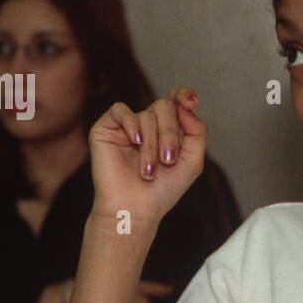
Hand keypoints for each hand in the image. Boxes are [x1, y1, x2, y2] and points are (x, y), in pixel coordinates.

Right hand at [89, 86, 206, 225]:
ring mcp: (126, 126)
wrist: (136, 209)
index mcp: (167, 129)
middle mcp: (147, 124)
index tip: (192, 102)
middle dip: (169, 134)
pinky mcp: (105, 129)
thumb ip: (197, 132)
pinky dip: (132, 124)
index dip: (184, 94)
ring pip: (146, 115)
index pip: (175, 99)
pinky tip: (135, 142)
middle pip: (164, 107)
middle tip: (168, 161)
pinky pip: (120, 110)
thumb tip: (186, 106)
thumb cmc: (163, 190)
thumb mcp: (192, 161)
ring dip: (152, 145)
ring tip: (148, 170)